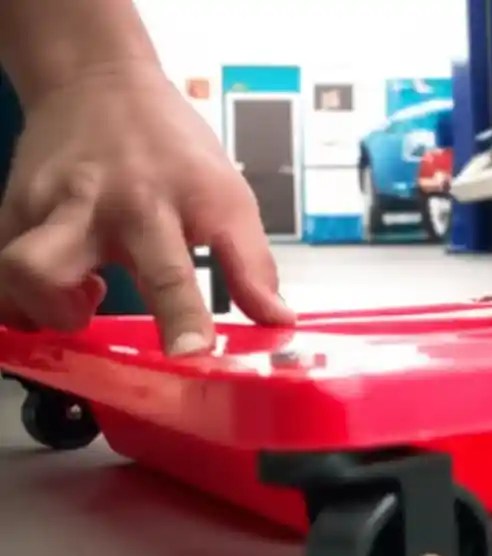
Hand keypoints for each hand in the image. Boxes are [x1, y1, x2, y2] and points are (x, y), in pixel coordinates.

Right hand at [0, 62, 294, 353]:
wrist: (98, 81)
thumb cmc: (172, 148)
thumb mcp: (228, 195)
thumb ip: (251, 265)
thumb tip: (279, 323)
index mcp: (169, 202)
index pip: (174, 269)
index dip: (183, 317)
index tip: (191, 353)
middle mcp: (103, 204)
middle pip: (53, 265)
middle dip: (63, 309)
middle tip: (91, 319)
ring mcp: (49, 206)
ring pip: (15, 268)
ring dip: (37, 307)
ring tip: (74, 308)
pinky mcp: (13, 207)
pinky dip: (19, 298)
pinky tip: (53, 295)